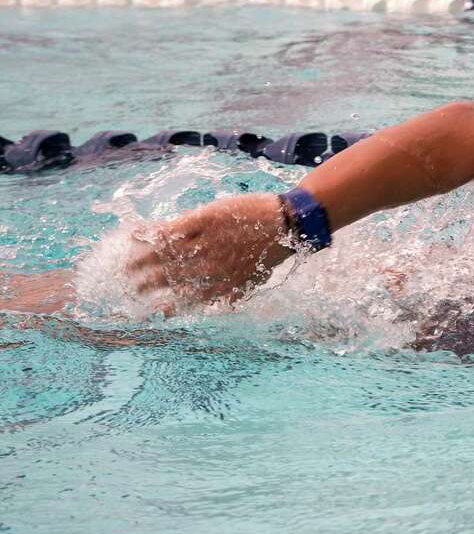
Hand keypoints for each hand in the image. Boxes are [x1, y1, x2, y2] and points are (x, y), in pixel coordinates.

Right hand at [124, 193, 295, 314]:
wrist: (287, 223)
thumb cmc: (272, 252)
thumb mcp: (255, 279)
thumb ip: (236, 293)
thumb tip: (224, 307)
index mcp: (221, 284)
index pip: (186, 299)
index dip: (166, 307)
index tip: (150, 312)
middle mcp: (210, 267)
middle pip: (169, 279)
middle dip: (146, 285)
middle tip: (131, 288)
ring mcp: (205, 243)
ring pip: (163, 256)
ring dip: (140, 262)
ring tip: (125, 267)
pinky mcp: (204, 221)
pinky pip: (169, 230)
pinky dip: (148, 233)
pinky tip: (133, 235)